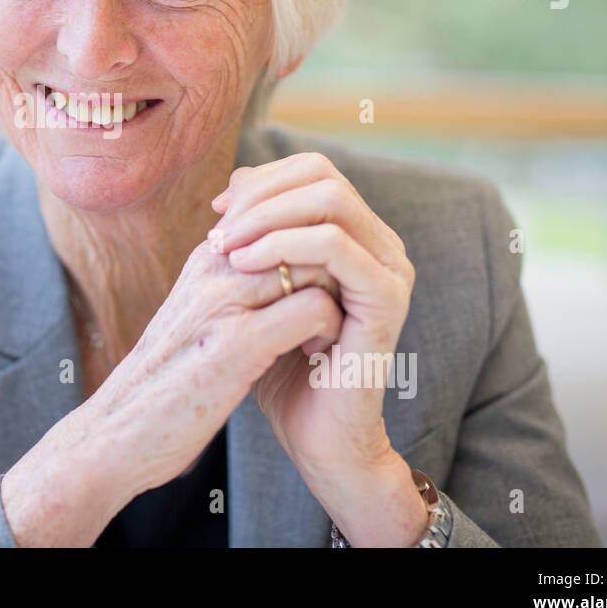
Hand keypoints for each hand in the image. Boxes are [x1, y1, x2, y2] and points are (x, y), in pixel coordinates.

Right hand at [83, 235, 346, 502]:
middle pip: (300, 232)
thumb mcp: (195, 322)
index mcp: (205, 260)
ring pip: (313, 261)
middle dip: (330, 266)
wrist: (114, 436)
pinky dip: (330, 326)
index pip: (280, 221)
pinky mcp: (239, 344)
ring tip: (323, 330)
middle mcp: (213, 269)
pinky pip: (314, 306)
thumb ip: (232, 292)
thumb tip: (280, 278)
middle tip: (336, 305)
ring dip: (336, 293)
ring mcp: (223, 302)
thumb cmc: (163, 386)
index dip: (311, 250)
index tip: (319, 286)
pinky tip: (316, 352)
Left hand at [208, 152, 418, 539]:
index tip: (216, 212)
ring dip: (266, 217)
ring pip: (329, 201)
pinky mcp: (387, 299)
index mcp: (355, 235)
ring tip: (226, 249)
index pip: (311, 171)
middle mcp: (380, 243)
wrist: (315, 436)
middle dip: (259, 195)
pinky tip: (247, 266)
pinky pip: (337, 246)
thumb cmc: (283, 367)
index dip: (260, 180)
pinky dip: (285, 245)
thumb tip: (233, 185)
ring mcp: (390, 268)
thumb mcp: (259, 289)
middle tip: (218, 230)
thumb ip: (255, 238)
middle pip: (320, 174)